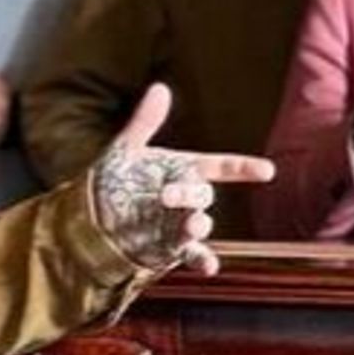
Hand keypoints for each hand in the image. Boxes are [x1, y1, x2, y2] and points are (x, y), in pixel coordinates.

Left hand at [89, 84, 273, 274]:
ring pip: (200, 223)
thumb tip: (160, 88)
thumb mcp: (125, 151)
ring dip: (197, 225)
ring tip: (190, 225)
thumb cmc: (109, 181)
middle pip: (202, 194)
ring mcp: (180, 223)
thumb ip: (145, 122)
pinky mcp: (170, 249)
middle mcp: (186, 197)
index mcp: (182, 169)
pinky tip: (209, 267)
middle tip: (166, 194)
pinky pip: (192, 255)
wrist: (87, 218)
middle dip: (190, 194)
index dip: (241, 168)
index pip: (219, 166)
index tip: (266, 171)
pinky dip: (202, 260)